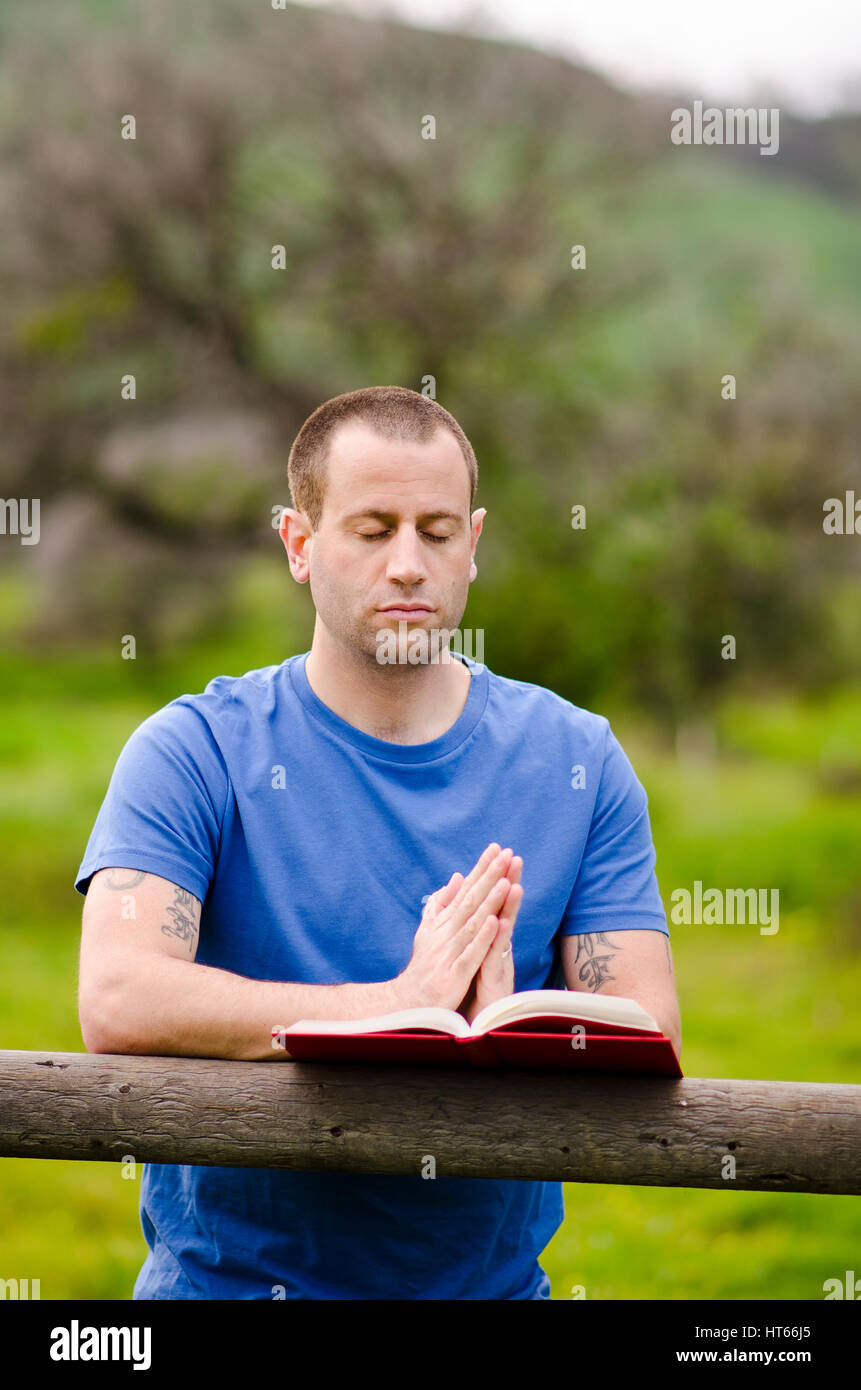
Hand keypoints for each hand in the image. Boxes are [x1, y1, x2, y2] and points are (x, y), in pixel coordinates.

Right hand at [392, 844, 516, 1012]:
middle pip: (470, 900)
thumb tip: (456, 878)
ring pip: (472, 923)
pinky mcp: (454, 976)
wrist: (407, 1003)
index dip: (481, 869)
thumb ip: (441, 905)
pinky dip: (483, 938)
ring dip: (488, 902)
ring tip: (505, 881)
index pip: (465, 890)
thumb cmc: (423, 967)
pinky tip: (496, 922)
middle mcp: (445, 933)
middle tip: (505, 854)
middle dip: (489, 876)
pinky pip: (470, 954)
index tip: (497, 848)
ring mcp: (449, 953)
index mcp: (443, 923)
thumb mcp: (429, 931)